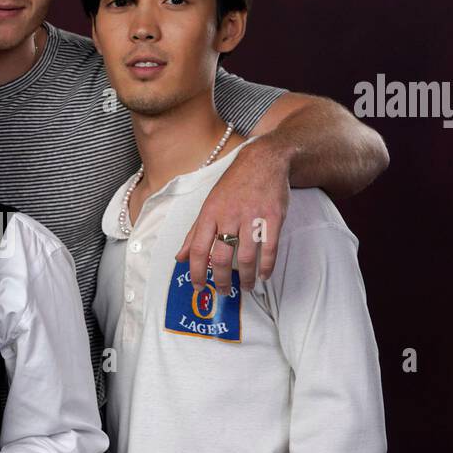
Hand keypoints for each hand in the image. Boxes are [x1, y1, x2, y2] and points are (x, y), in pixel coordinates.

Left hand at [175, 138, 288, 294]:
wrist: (263, 160)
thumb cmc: (233, 185)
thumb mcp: (209, 205)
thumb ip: (194, 233)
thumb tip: (178, 258)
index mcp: (210, 214)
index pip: (197, 249)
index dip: (195, 272)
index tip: (198, 287)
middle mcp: (229, 216)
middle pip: (220, 257)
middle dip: (220, 280)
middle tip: (223, 292)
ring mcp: (252, 217)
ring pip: (245, 257)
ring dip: (245, 278)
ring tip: (245, 287)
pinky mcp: (273, 217)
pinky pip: (269, 249)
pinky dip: (266, 267)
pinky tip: (263, 275)